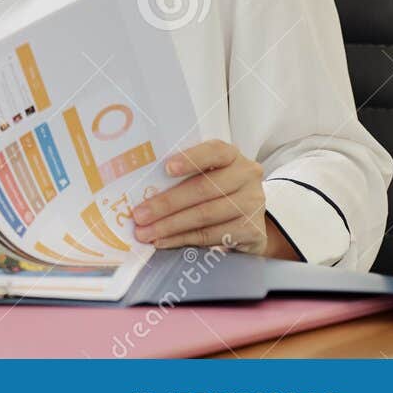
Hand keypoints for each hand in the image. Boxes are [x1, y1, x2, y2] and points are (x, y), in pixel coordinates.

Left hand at [131, 140, 295, 258]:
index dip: (190, 159)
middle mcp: (246, 175)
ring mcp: (253, 203)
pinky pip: (211, 235)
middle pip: (203, 189)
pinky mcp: (252, 229)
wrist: (249, 219)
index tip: (166, 168)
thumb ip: (183, 175)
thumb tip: (143, 190)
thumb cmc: (216, 189)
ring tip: (146, 233)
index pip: (214, 151)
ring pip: (205, 215)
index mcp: (231, 155)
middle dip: (167, 204)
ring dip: (170, 226)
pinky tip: (164, 241)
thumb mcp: (206, 174)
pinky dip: (183, 239)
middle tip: (140, 215)